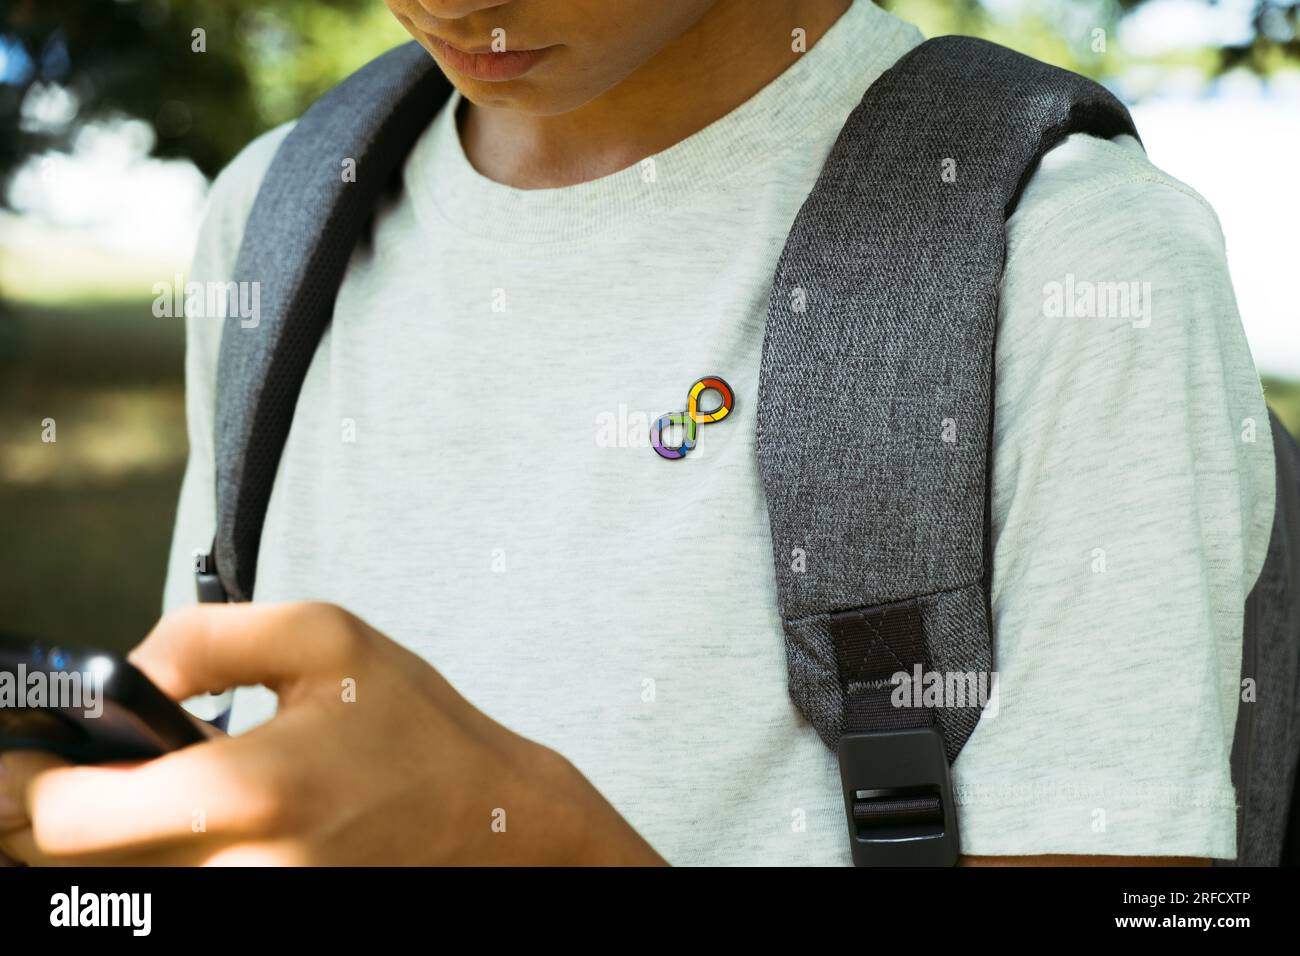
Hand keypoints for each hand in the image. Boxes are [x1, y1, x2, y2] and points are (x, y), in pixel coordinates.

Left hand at [0, 602, 664, 865]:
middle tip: (62, 773)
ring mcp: (251, 910)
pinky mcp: (262, 922)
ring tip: (117, 797)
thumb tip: (125, 681)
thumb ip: (204, 637)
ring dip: (97, 848)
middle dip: (43, 823)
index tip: (25, 759)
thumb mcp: (324, 636)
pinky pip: (170, 901)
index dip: (26, 787)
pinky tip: (168, 826)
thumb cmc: (415, 725)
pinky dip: (146, 867)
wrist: (491, 822)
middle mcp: (241, 873)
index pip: (67, 822)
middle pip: (74, 874)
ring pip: (118, 894)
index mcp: (249, 792)